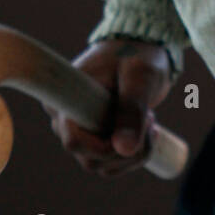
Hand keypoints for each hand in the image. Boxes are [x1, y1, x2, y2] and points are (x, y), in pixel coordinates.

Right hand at [47, 37, 175, 176]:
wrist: (141, 48)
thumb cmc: (137, 54)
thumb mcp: (139, 77)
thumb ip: (131, 110)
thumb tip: (123, 149)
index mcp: (64, 100)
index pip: (75, 142)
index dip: (107, 145)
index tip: (140, 119)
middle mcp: (64, 119)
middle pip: (92, 160)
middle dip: (128, 149)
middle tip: (150, 118)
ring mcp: (79, 130)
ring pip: (103, 166)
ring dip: (134, 154)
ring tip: (150, 120)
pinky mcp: (94, 137)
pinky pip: (110, 163)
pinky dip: (133, 155)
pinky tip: (147, 130)